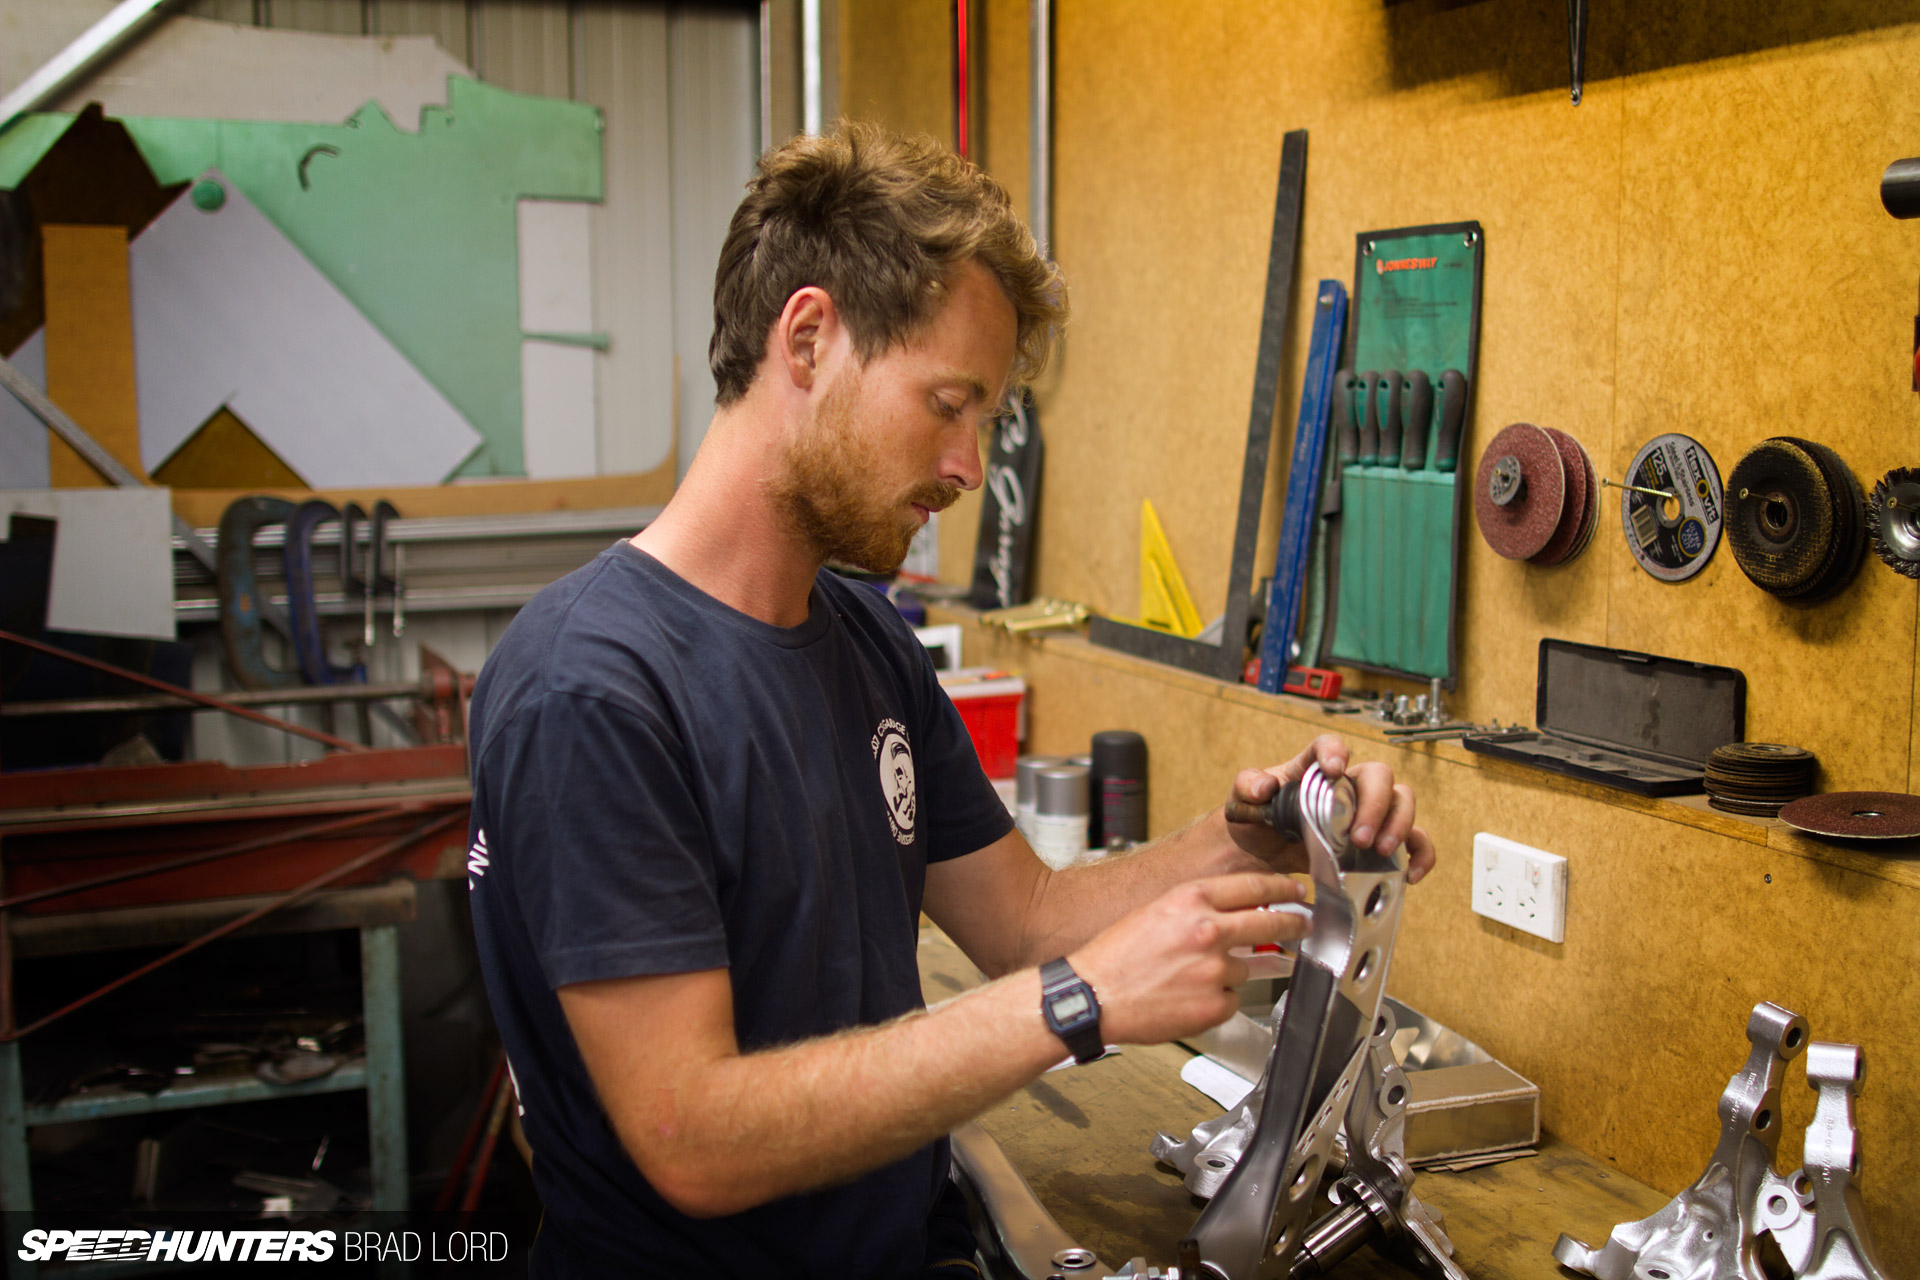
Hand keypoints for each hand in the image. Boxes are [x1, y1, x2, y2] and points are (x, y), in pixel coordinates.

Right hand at [1067, 872, 1308, 1045]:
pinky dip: (1216, 1002)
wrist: (1093, 996)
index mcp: (1190, 901)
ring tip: (1206, 976)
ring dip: (1236, 972)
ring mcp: (1215, 971)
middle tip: (1304, 924)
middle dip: (1294, 923)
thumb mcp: (1156, 912)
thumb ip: (1197, 908)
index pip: (1253, 888)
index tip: (1295, 891)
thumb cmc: (1116, 956)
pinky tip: (1188, 999)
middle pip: (1271, 923)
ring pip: (1247, 969)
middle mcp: (1208, 931)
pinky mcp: (1214, 1006)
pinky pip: (1230, 1001)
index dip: (1281, 889)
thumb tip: (1234, 911)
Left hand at [1224, 734, 1435, 883]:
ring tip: (1380, 849)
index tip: (1334, 768)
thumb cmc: (1254, 818)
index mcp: (1313, 768)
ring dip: (1398, 824)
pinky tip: (1410, 872)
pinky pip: (1414, 841)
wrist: (1258, 855)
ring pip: (1401, 802)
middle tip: (1359, 836)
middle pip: (1379, 775)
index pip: (1330, 744)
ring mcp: (1366, 813)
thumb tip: (1264, 786)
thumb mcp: (1240, 799)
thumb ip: (1247, 785)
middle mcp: (1346, 786)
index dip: (1335, 751)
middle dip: (1374, 804)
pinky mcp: (1378, 842)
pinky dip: (1420, 853)